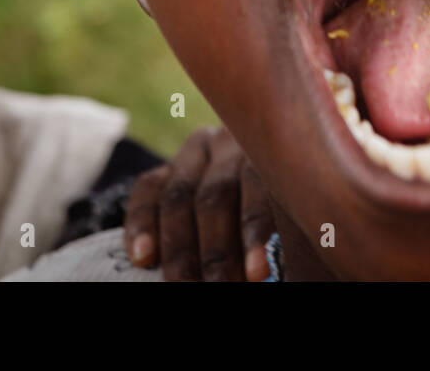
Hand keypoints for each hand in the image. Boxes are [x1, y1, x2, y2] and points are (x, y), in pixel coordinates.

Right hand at [123, 126, 273, 280]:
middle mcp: (228, 144)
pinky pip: (146, 193)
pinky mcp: (161, 171)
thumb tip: (265, 269)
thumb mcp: (289, 218)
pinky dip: (141, 226)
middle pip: (215, 195)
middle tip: (221, 287)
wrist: (248, 199)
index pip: (260, 182)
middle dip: (216, 251)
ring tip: (185, 284)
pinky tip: (143, 258)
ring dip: (181, 250)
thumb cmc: (281, 221)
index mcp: (269, 149)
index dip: (255, 229)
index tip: (257, 272)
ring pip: (178, 198)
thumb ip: (281, 236)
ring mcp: (191, 154)